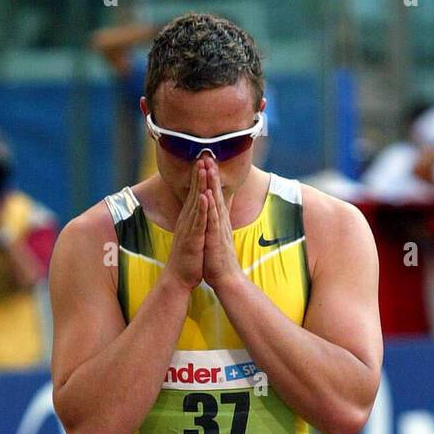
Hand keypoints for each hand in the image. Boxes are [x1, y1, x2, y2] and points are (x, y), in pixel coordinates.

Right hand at [163, 161, 207, 292]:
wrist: (179, 278)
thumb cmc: (188, 258)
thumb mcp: (193, 235)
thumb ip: (195, 221)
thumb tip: (198, 211)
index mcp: (189, 219)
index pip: (195, 193)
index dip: (199, 176)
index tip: (204, 159)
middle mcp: (187, 220)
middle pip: (194, 192)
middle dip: (199, 173)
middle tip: (203, 154)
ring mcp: (189, 229)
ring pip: (196, 203)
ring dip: (200, 185)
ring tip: (203, 168)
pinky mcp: (193, 239)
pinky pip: (198, 222)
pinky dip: (202, 209)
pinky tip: (205, 196)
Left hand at [201, 158, 241, 289]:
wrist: (227, 279)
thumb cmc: (220, 260)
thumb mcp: (218, 237)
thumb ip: (218, 223)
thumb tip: (218, 213)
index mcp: (219, 220)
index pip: (215, 195)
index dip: (211, 178)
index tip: (208, 160)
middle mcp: (221, 221)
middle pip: (216, 193)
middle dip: (212, 174)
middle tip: (208, 154)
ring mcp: (219, 228)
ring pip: (216, 202)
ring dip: (212, 184)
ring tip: (209, 167)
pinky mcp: (216, 238)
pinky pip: (212, 221)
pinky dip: (210, 207)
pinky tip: (207, 195)